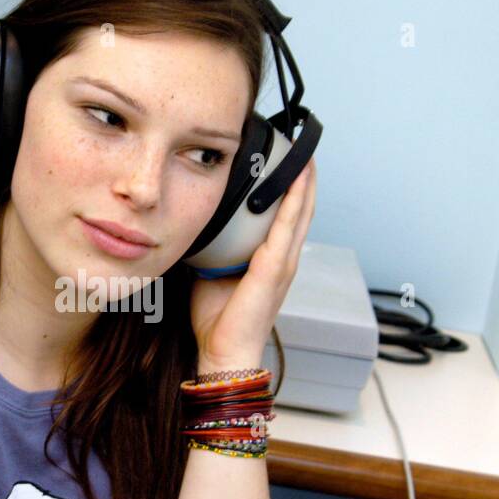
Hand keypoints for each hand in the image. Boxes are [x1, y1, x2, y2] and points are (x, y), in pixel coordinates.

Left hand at [190, 155, 316, 372]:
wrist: (223, 353)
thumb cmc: (217, 319)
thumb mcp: (211, 271)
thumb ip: (211, 247)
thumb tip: (193, 220)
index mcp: (270, 260)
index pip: (287, 217)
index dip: (292, 188)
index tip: (289, 159)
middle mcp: (284, 259)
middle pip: (301, 209)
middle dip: (303, 177)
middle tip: (302, 145)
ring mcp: (283, 264)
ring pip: (300, 213)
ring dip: (305, 182)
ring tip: (306, 153)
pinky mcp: (275, 269)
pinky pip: (287, 228)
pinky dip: (294, 201)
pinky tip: (297, 180)